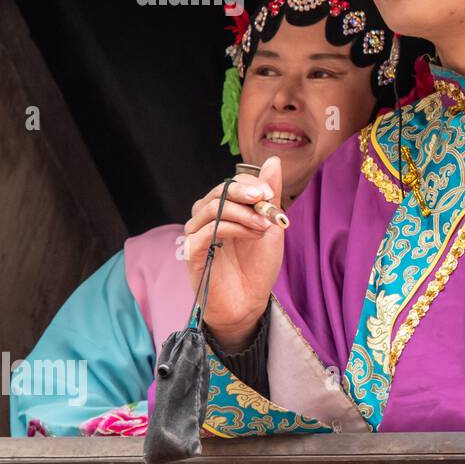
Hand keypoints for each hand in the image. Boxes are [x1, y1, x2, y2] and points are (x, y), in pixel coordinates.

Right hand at [183, 156, 284, 350]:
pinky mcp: (192, 255)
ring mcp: (197, 236)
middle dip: (243, 192)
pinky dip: (231, 229)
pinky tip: (251, 235)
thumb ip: (270, 196)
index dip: (250, 184)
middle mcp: (206, 219)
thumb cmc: (257, 266)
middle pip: (218, 193)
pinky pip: (205, 232)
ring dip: (241, 212)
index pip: (230, 184)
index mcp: (225, 211)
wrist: (249, 302)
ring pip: (210, 209)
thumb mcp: (270, 227)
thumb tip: (273, 161)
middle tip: (264, 200)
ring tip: (263, 225)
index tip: (270, 194)